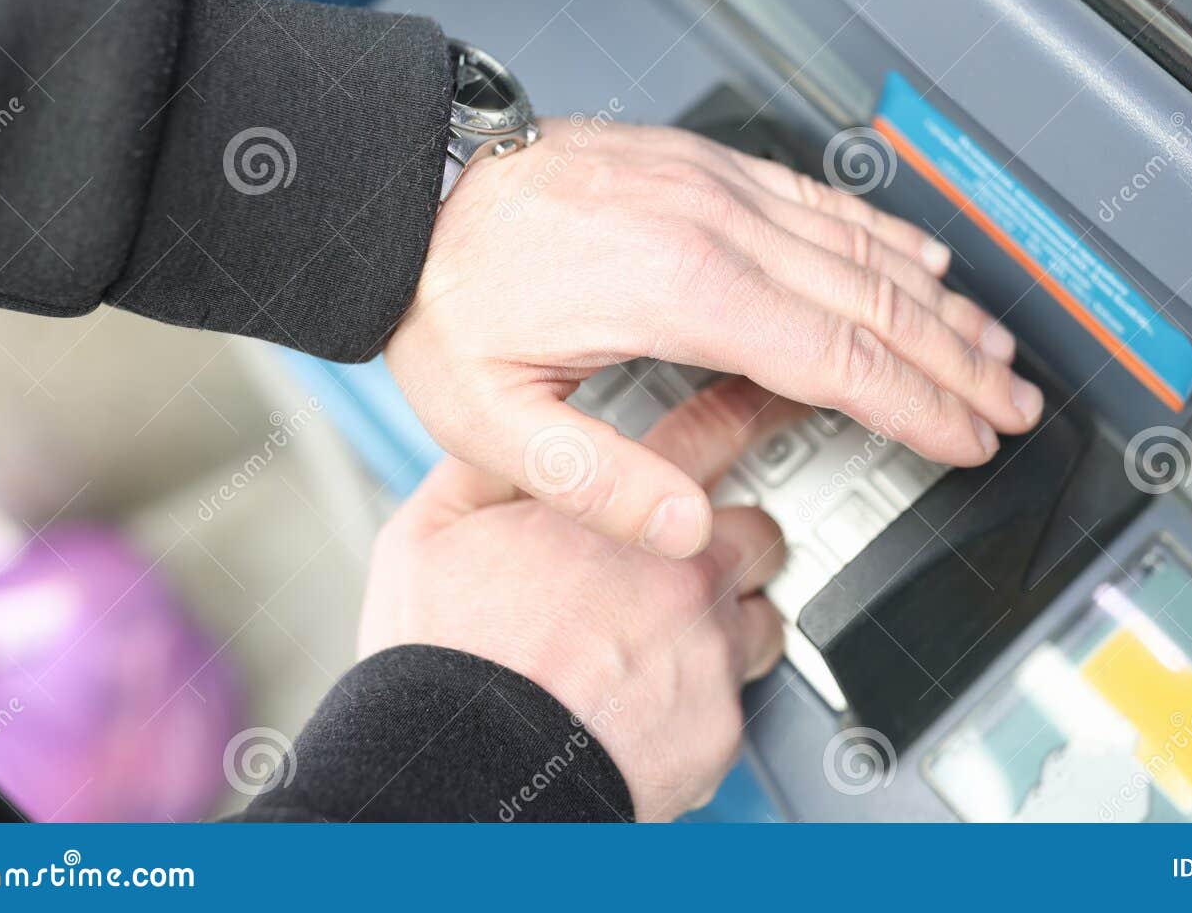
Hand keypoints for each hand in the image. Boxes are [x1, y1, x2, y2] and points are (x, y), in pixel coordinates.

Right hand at [358, 377, 803, 820]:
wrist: (458, 783)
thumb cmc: (441, 666)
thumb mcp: (430, 532)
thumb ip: (487, 469)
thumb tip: (509, 439)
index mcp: (622, 513)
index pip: (715, 429)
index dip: (743, 411)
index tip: (760, 407)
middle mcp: (683, 576)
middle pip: (760, 531)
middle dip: (728, 543)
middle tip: (682, 564)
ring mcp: (709, 655)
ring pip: (761, 620)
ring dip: (727, 625)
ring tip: (664, 647)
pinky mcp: (718, 731)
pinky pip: (735, 701)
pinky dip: (703, 703)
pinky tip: (648, 708)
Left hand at [386, 118, 1041, 557]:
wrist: (410, 189)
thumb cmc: (447, 296)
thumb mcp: (491, 419)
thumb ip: (596, 482)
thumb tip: (692, 532)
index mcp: (677, 291)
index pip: (835, 357)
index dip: (916, 405)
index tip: (970, 438)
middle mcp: (713, 226)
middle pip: (871, 300)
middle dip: (956, 360)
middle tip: (1016, 402)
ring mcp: (713, 186)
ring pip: (858, 244)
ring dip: (936, 301)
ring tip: (993, 344)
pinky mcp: (701, 166)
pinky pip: (816, 196)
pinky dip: (881, 232)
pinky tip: (918, 258)